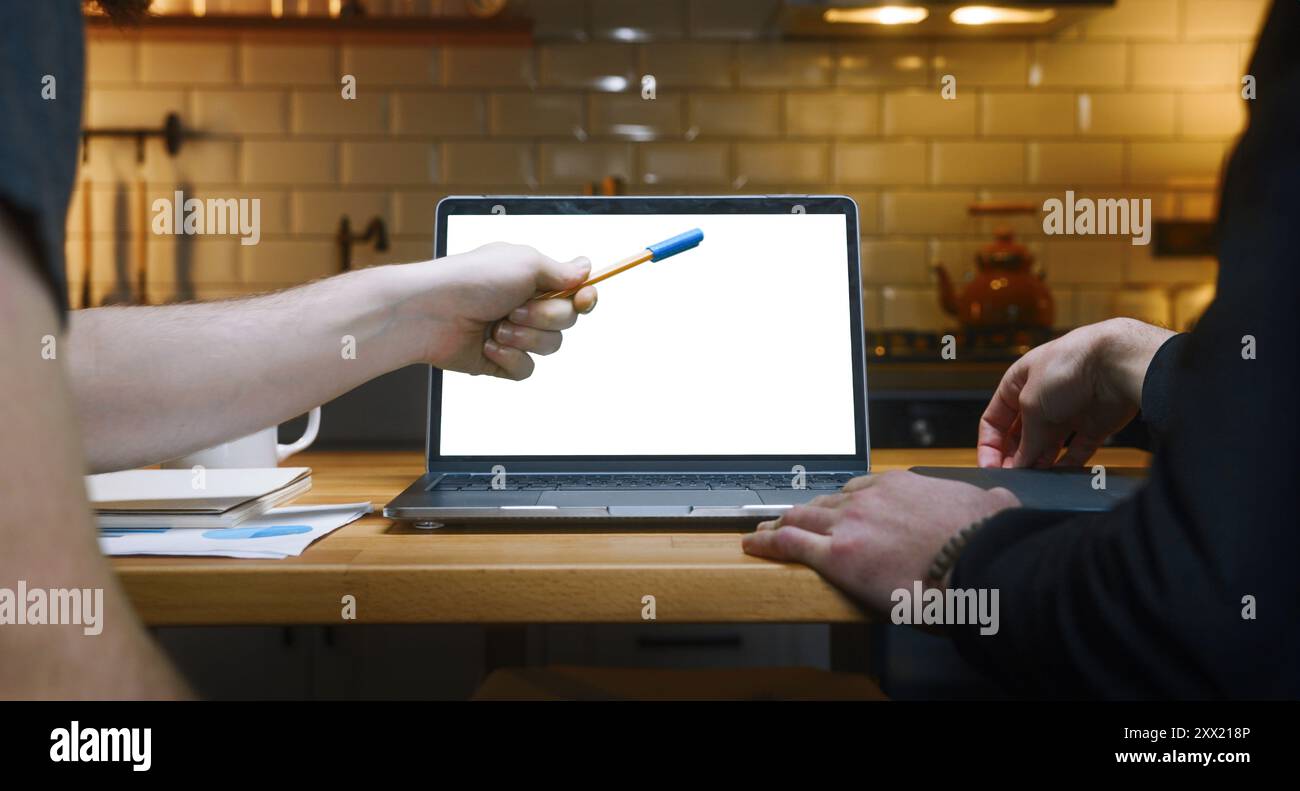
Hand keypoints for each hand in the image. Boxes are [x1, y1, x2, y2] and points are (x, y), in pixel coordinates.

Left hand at [396, 242, 597, 378]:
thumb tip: (586, 269)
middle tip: (515, 308)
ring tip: (496, 327)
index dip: (584, 298)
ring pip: (550, 347)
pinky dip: (509, 358)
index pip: (574, 291)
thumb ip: (561, 271)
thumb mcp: (525, 262)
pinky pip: (526, 369)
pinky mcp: (499, 360)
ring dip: (525, 337)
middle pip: (567, 320)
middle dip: (544, 316)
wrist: (429, 312)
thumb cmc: (472, 280)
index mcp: (532, 278)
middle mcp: (525, 305)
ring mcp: (513, 334)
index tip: (584, 300)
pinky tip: (488, 346)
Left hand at [741, 471, 1018, 611]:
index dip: (845, 502)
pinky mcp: (835, 555)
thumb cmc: (984, 541)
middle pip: (826, 502)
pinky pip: (791, 543)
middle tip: (793, 519)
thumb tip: (1001, 500)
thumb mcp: (991, 506)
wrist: (976, 561)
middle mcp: (868, 498)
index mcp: (900, 485)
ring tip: (767, 531)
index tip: (839, 509)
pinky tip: (754, 545)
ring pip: (803, 518)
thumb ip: (988, 500)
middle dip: (808, 511)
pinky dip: (769, 542)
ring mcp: (849, 524)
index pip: (860, 490)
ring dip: (782, 524)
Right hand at [977, 318, 1174, 468]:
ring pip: (1048, 445)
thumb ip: (1025, 441)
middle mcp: (1041, 398)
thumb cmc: (1067, 369)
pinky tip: (1059, 477)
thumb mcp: (1032, 406)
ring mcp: (1068, 411)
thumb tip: (1018, 467)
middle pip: (1020, 434)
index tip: (989, 469)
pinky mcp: (1093, 424)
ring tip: (1035, 480)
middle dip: (1015, 456)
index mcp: (1018, 384)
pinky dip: (1068, 465)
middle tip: (1013, 479)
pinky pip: (1077, 451)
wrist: (1116, 362)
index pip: (994, 419)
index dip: (989, 445)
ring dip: (1040, 463)